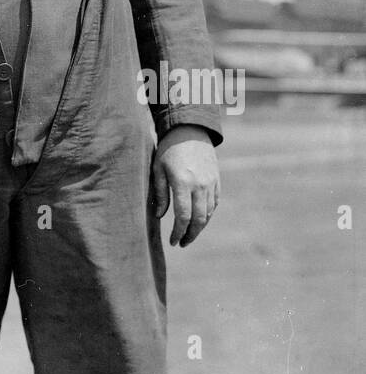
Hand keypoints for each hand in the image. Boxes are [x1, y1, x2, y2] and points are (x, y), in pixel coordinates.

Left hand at [151, 125, 219, 247]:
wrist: (189, 130)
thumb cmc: (168, 149)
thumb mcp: (157, 169)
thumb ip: (160, 194)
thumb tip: (159, 216)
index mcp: (182, 183)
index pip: (183, 216)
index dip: (178, 232)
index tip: (173, 242)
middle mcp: (199, 185)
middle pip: (199, 219)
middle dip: (190, 234)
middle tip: (182, 243)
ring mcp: (210, 183)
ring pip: (209, 213)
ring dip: (200, 227)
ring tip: (189, 234)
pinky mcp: (217, 180)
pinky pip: (215, 203)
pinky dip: (208, 214)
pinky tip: (200, 219)